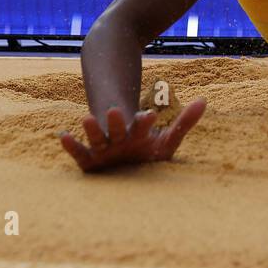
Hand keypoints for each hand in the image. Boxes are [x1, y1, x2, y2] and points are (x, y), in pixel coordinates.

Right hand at [59, 99, 206, 172]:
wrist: (128, 166)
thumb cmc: (149, 153)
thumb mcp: (168, 141)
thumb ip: (184, 123)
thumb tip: (204, 100)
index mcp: (139, 133)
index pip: (143, 125)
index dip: (146, 121)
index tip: (150, 115)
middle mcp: (120, 138)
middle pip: (118, 128)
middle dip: (117, 121)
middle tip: (114, 109)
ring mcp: (103, 148)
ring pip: (97, 137)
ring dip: (93, 128)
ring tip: (86, 118)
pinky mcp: (89, 161)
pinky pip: (79, 153)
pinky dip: (71, 145)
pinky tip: (63, 135)